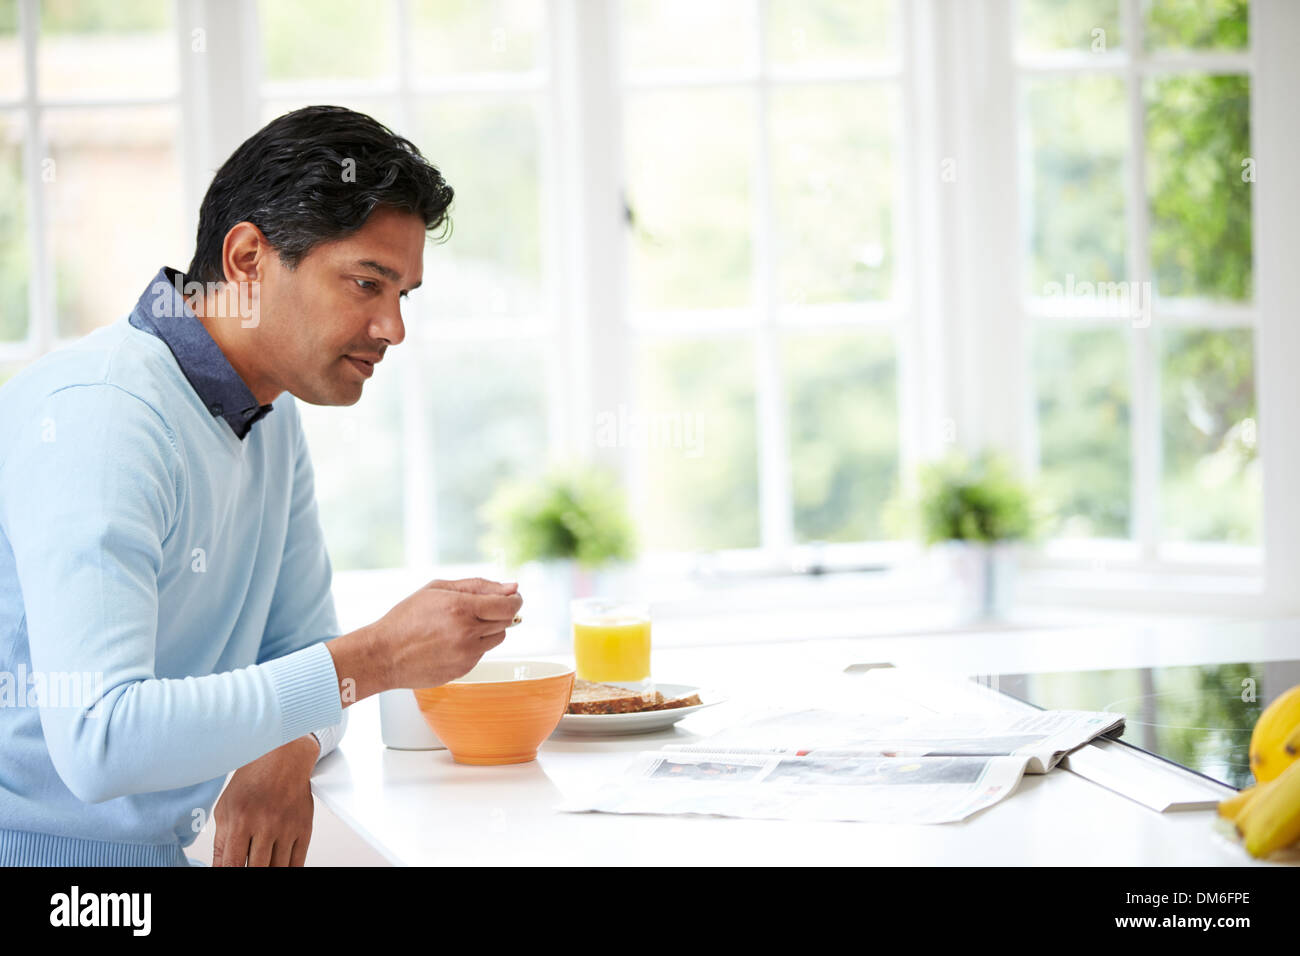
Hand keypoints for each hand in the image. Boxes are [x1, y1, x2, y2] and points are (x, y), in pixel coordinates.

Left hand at [211, 735, 317, 866]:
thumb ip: (220, 844)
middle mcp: (266, 824)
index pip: (233, 865)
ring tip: (262, 863)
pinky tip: (278, 866)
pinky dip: (288, 870)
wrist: (283, 758)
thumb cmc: (252, 782)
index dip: (230, 877)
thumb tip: (219, 869)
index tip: (231, 876)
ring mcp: (287, 828)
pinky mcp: (304, 828)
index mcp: (241, 820)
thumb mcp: (225, 809)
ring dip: (269, 870)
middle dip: (251, 873)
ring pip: (278, 869)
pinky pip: (298, 862)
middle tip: (250, 865)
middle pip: (258, 869)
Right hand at [375, 577, 521, 689]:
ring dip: (490, 628)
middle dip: (502, 611)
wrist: (384, 655)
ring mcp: (467, 655)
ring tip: (463, 624)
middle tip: (486, 606)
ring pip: (498, 638)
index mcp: (461, 608)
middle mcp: (467, 633)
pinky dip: (475, 644)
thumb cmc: (407, 618)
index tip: (512, 596)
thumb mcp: (437, 589)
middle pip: (507, 621)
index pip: (508, 605)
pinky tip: (452, 640)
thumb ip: (478, 585)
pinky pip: (482, 653)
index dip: (515, 599)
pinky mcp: (464, 670)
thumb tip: (512, 586)